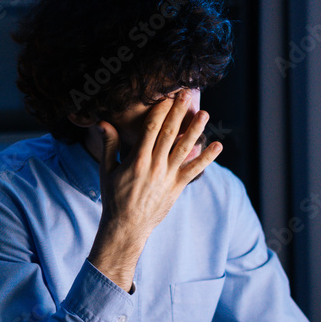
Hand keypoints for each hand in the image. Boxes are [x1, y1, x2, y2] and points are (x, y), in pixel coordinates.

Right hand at [87, 92, 221, 289]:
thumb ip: (109, 144)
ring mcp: (167, 177)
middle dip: (178, 112)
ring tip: (205, 114)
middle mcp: (154, 166)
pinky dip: (207, 158)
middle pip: (169, 133)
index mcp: (137, 160)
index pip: (151, 128)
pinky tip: (217, 145)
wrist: (126, 227)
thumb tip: (103, 122)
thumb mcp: (107, 170)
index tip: (166, 95)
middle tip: (186, 94)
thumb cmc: (114, 197)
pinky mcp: (176, 187)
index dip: (159, 110)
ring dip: (196, 130)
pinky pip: (194, 170)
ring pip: (184, 148)